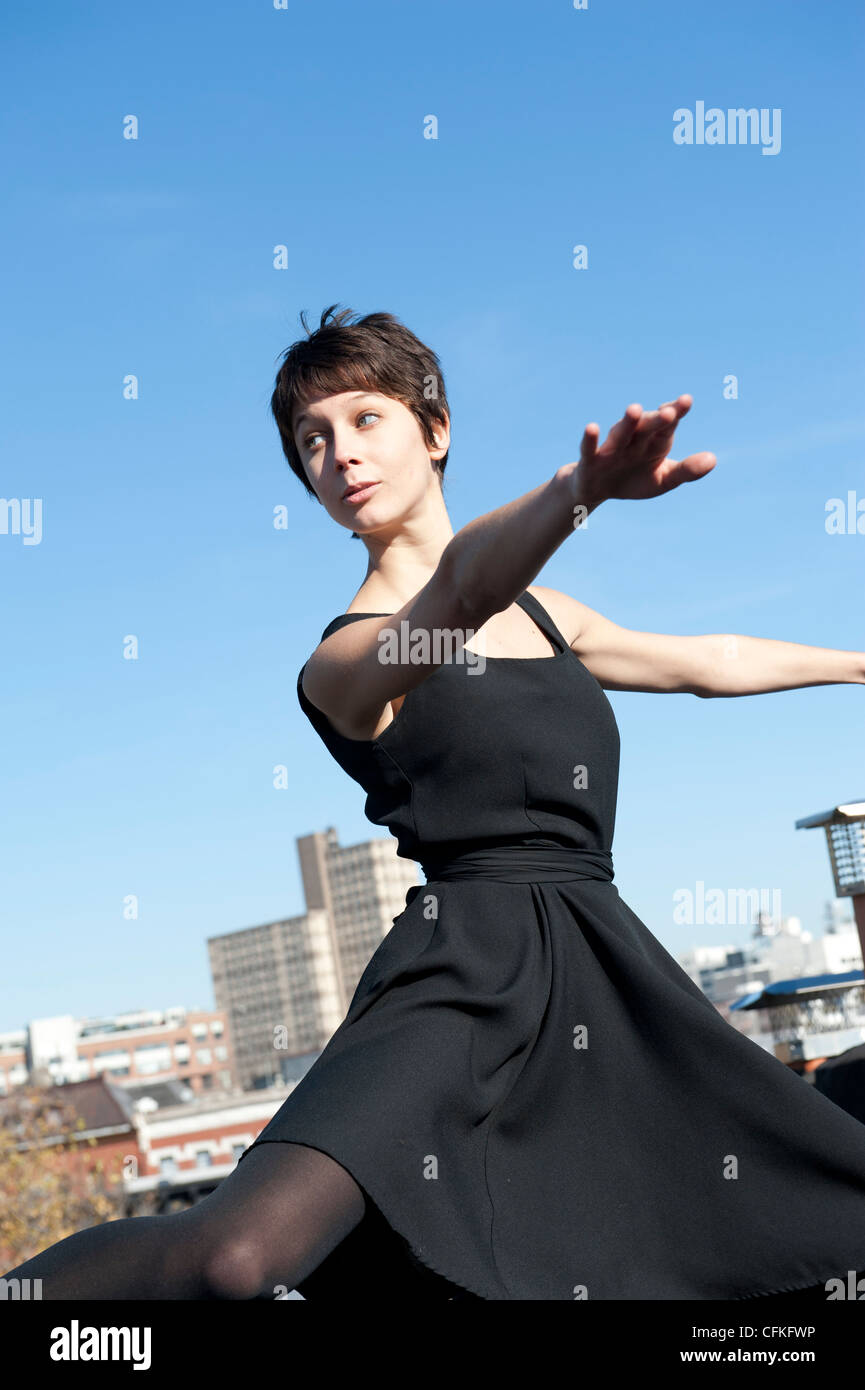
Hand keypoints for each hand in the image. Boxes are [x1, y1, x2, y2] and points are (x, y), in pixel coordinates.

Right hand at [572, 396, 715, 506]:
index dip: (676, 412)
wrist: (596, 490)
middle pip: (647, 427)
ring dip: (627, 422)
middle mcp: (634, 440)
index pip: (667, 426)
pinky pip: (589, 448)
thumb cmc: (633, 480)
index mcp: (654, 442)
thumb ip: (687, 470)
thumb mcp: (663, 480)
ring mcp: (612, 448)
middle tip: (669, 412)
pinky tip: (592, 427)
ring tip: (634, 409)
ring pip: (621, 433)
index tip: (686, 401)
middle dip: (657, 419)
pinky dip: (590, 439)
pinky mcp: (590, 460)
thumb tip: (713, 459)